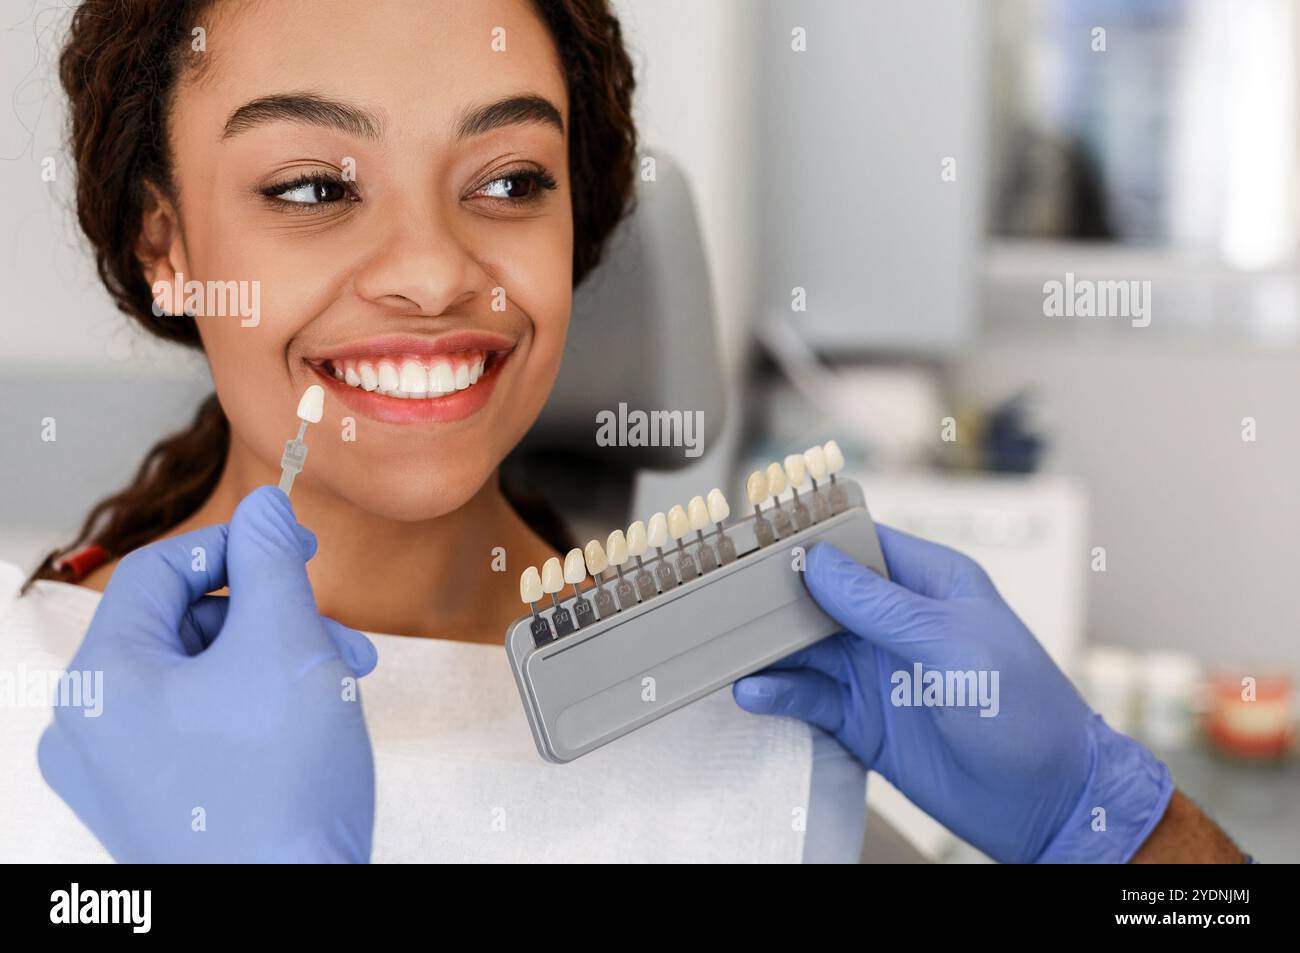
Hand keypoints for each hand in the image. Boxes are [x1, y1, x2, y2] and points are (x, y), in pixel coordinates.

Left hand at [38, 486, 378, 862]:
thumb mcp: (287, 643)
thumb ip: (273, 558)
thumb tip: (265, 503)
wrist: (295, 909)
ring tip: (339, 681)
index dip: (239, 545)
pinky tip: (309, 719)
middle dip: (274, 616)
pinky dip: (256, 707)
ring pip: (201, 675)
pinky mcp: (153, 803)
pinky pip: (201, 724)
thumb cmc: (283, 790)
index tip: (299, 548)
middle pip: (187, 625)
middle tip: (336, 632)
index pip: (162, 570)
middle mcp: (90, 729)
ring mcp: (117, 774)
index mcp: (102, 682)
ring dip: (277, 660)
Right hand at [733, 526, 1172, 862]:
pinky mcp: (863, 719)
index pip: (859, 542)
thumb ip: (883, 607)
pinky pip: (810, 698)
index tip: (757, 536)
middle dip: (775, 595)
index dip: (810, 537)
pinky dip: (780, 695)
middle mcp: (897, 621)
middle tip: (722, 596)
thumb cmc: (1025, 711)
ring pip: (805, 647)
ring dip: (768, 648)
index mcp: (930, 583)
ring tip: (727, 649)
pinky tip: (754, 693)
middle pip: (819, 594)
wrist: (1049, 804)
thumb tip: (818, 563)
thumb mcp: (955, 646)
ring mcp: (877, 670)